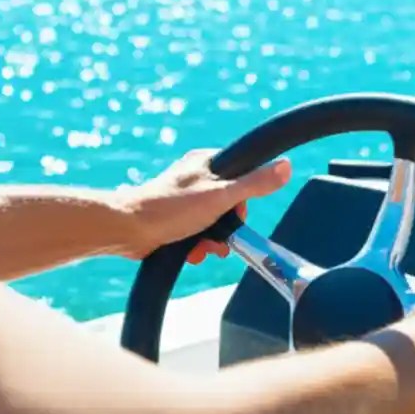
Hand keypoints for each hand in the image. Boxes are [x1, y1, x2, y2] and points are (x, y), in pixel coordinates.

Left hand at [112, 149, 291, 261]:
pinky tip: (190, 251)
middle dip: (227, 226)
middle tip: (219, 237)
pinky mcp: (172, 218)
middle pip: (228, 203)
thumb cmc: (171, 209)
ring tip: (202, 248)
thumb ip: (254, 184)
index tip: (237, 214)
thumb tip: (286, 166)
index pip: (242, 175)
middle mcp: (194, 177)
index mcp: (206, 162)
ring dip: (212, 240)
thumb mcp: (222, 196)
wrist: (128, 230)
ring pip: (212, 221)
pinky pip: (195, 232)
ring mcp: (183, 199)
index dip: (244, 199)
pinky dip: (196, 244)